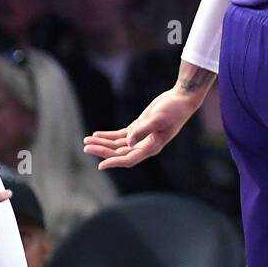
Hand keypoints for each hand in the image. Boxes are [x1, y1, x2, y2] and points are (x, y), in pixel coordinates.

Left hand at [84, 85, 204, 168]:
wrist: (181, 100)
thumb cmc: (173, 110)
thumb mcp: (158, 119)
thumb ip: (143, 130)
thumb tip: (129, 142)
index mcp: (151, 147)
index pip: (129, 159)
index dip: (114, 162)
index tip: (101, 165)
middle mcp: (144, 145)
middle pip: (119, 152)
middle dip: (102, 150)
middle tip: (86, 147)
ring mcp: (140, 137)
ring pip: (117, 144)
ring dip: (102, 143)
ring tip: (86, 140)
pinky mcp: (138, 128)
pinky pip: (119, 135)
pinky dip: (108, 135)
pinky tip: (96, 134)